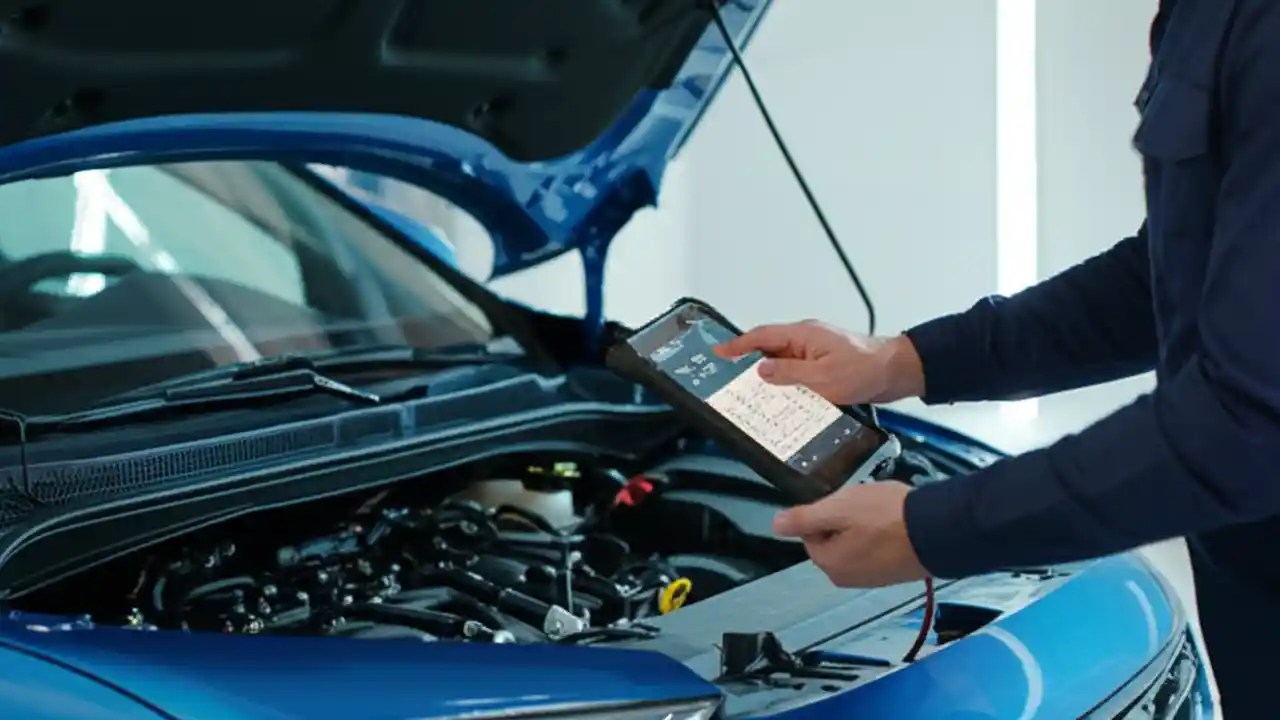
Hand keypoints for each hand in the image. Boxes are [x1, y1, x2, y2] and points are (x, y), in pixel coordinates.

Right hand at [714, 321, 924, 404]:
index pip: (761, 336)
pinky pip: (798, 371)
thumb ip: (789, 374)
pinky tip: (783, 398)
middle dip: (748, 362)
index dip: (738, 345)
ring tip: (752, 393)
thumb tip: (762, 371)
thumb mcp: (823, 377)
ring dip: (769, 376)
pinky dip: (787, 382)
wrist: (898, 371)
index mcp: (804, 335)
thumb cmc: (867, 370)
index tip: (719, 353)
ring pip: (783, 362)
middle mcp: (807, 339)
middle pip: (769, 348)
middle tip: (729, 377)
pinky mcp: (825, 364)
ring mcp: (816, 351)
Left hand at [774, 481, 927, 587]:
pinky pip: (877, 549)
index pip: (811, 531)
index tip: (848, 505)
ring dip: (865, 526)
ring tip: (885, 516)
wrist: (939, 530)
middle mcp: (846, 578)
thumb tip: (775, 526)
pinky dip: (883, 535)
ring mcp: (871, 578)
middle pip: (833, 538)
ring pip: (855, 542)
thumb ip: (803, 518)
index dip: (827, 512)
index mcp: (829, 563)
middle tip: (867, 508)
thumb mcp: (838, 508)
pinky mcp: (893, 574)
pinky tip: (897, 524)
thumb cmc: (887, 517)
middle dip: (846, 520)